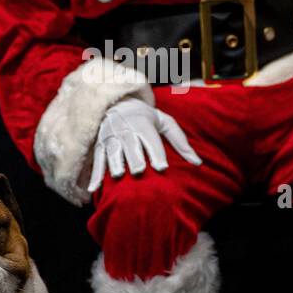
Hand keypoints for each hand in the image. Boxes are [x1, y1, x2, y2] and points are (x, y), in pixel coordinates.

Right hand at [87, 98, 201, 193]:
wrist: (116, 104)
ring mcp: (110, 137)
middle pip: (130, 144)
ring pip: (112, 150)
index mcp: (143, 123)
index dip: (156, 153)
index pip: (151, 139)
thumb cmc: (146, 117)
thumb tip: (198, 163)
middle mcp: (125, 129)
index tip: (162, 167)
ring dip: (115, 162)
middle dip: (134, 157)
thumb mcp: (164, 122)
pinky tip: (94, 188)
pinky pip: (96, 160)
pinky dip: (94, 174)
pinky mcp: (98, 145)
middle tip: (139, 171)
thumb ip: (180, 141)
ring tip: (119, 175)